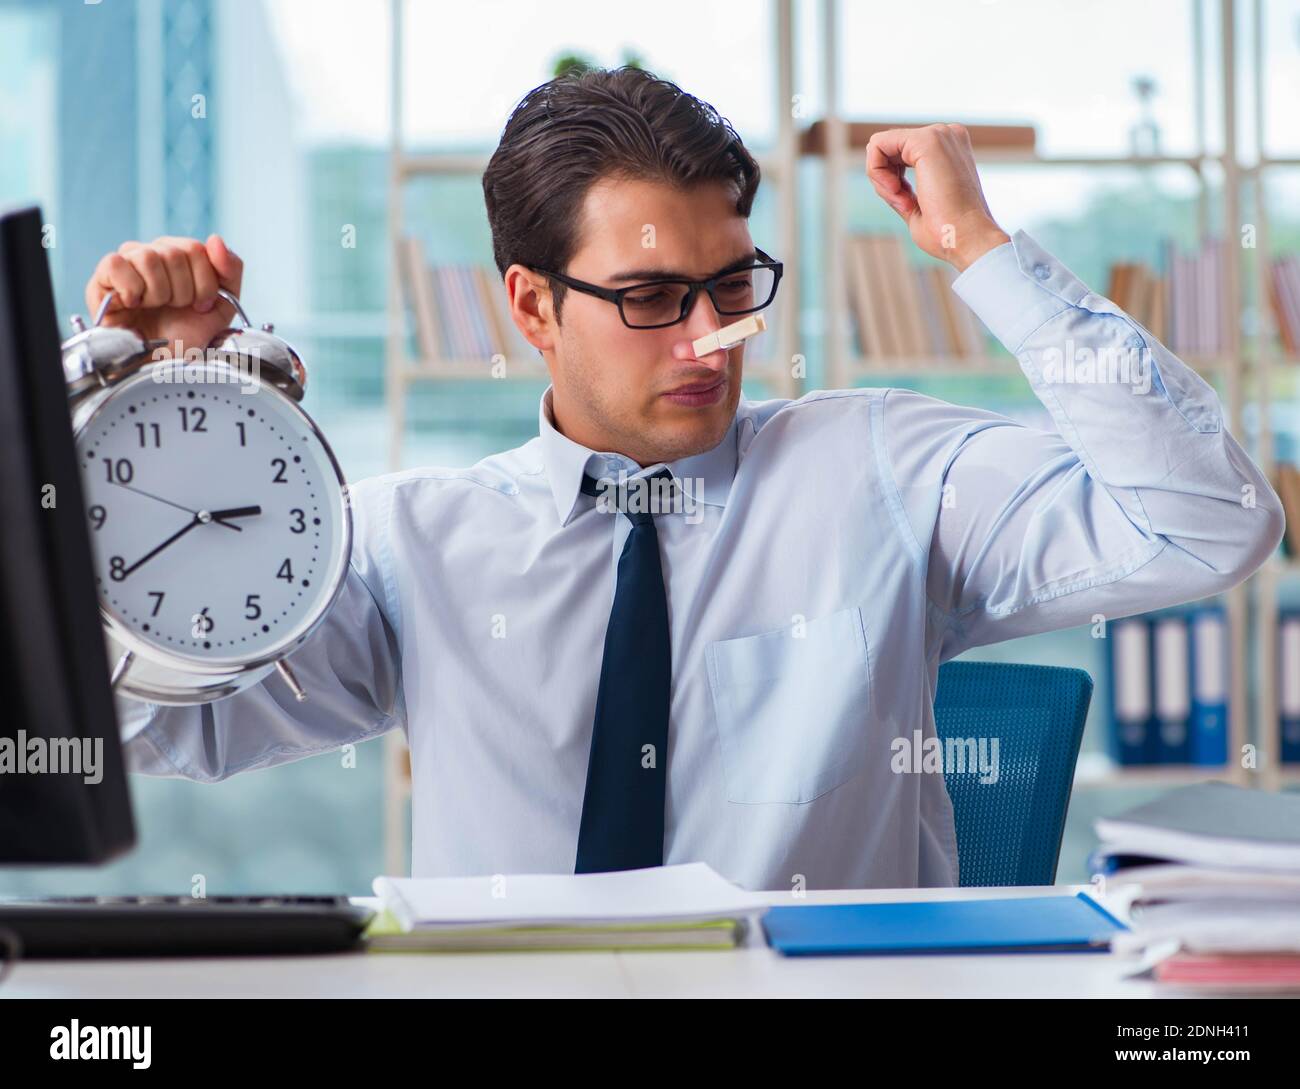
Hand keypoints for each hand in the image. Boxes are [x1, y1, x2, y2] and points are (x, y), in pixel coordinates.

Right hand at [85, 234, 243, 358]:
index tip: (199, 305)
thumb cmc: (187, 335)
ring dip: (158, 293)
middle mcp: (153, 253)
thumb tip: (215, 240)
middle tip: (175, 309)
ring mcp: (127, 262)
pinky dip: (131, 290)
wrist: (163, 363)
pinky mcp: (102, 277)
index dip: (203, 284)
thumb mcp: (223, 305)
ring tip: (154, 308)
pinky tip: (133, 304)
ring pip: (149, 257)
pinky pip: (116, 264)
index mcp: (180, 255)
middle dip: (183, 292)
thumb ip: (231, 269)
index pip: (197, 248)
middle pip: (175, 253)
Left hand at [865, 124, 1009, 271]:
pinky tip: (895, 191)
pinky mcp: (926, 140)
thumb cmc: (946, 233)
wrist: (968, 239)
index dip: (891, 183)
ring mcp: (938, 134)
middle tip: (903, 204)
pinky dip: (875, 172)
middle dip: (883, 180)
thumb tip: (886, 183)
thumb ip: (904, 190)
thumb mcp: (918, 208)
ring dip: (880, 179)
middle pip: (888, 148)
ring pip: (880, 145)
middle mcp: (945, 135)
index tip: (907, 205)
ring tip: (902, 200)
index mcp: (947, 149)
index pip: (899, 154)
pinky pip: (877, 144)